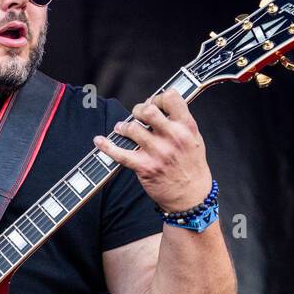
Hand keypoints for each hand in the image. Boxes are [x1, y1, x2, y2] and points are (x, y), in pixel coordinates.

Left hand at [92, 89, 213, 212]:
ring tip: (122, 129)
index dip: (158, 97)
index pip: (171, 98)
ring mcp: (158, 153)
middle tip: (137, 115)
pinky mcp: (145, 167)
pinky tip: (99, 141)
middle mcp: (173, 138)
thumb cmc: (191, 166)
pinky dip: (106, 146)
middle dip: (138, 109)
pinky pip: (120, 154)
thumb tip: (157, 105)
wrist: (191, 196)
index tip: (154, 103)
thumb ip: (179, 122)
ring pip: (132, 129)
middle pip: (148, 110)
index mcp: (187, 127)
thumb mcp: (194, 138)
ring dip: (123, 127)